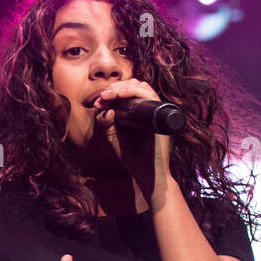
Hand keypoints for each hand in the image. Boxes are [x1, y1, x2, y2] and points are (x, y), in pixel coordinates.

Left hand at [94, 78, 173, 203]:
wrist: (147, 175)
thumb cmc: (132, 157)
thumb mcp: (113, 137)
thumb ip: (106, 123)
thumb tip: (103, 109)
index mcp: (140, 112)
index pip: (130, 92)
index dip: (114, 91)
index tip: (99, 99)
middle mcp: (150, 110)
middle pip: (136, 85)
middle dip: (116, 87)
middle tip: (102, 96)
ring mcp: (156, 112)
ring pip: (143, 87)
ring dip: (123, 87)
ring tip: (109, 95)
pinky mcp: (160, 116)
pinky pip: (150, 96)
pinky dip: (134, 92)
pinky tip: (120, 96)